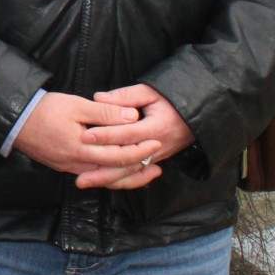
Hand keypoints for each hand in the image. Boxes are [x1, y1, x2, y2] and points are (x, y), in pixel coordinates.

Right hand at [12, 92, 162, 189]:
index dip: (140, 150)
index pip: (119, 156)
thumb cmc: (43, 110)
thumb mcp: (75, 106)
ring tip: (146, 173)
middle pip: (115, 172)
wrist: (13, 121)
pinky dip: (110, 174)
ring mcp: (70, 168)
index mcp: (82, 150)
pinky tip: (117, 169)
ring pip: (105, 178)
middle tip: (158, 162)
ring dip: (127, 176)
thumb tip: (132, 116)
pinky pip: (93, 174)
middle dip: (139, 168)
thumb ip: (104, 113)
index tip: (156, 142)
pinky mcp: (65, 167)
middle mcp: (78, 165)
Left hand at [77, 84, 196, 188]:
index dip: (106, 135)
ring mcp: (155, 158)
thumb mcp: (150, 91)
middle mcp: (156, 147)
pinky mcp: (153, 162)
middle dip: (102, 168)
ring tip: (82, 182)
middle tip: (79, 173)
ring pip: (129, 172)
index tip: (86, 136)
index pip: (127, 134)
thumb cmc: (170, 100)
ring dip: (106, 179)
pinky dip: (118, 181)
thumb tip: (99, 98)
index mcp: (156, 128)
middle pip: (126, 161)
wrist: (195, 116)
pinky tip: (100, 183)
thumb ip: (125, 96)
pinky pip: (134, 174)